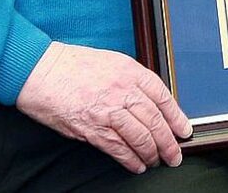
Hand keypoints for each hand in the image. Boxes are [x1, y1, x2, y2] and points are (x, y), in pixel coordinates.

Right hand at [16, 42, 190, 171]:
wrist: (43, 71)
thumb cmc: (75, 65)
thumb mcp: (112, 62)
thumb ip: (132, 80)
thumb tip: (150, 102)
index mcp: (130, 71)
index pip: (162, 97)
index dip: (176, 116)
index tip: (184, 130)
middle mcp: (123, 91)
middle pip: (154, 121)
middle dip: (169, 142)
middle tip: (175, 155)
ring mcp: (107, 111)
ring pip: (140, 137)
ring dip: (152, 154)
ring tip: (156, 162)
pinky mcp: (91, 129)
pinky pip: (118, 149)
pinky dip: (131, 160)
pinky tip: (137, 166)